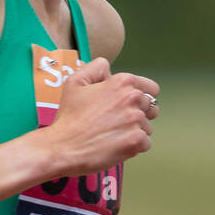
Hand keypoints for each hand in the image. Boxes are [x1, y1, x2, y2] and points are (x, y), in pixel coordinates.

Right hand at [41, 57, 157, 177]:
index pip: (151, 88)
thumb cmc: (69, 118)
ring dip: (134, 131)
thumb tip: (108, 68)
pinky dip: (133, 146)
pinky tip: (115, 143)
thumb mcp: (74, 83)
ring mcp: (136, 120)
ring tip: (112, 133)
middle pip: (151, 107)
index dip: (140, 96)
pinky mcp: (136, 140)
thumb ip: (95, 68)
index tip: (127, 105)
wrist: (63, 146)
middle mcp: (133, 99)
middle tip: (115, 121)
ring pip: (147, 126)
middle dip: (137, 113)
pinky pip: (145, 143)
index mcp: (122, 82)